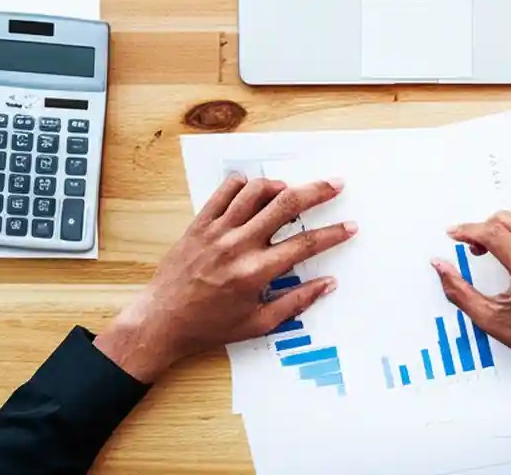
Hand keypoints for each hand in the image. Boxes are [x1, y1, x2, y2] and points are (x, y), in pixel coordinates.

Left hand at [94, 175, 354, 382]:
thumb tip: (327, 284)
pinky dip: (244, 184)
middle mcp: (237, 246)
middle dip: (316, 192)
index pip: (304, 245)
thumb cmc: (209, 327)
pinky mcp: (199, 224)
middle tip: (335, 184)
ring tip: (292, 190)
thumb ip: (296, 302)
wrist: (161, 321)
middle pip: (285, 205)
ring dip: (279, 185)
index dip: (332, 234)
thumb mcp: (258, 324)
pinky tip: (255, 190)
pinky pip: (224, 192)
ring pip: (255, 191)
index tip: (349, 226)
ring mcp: (216, 232)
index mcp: (255, 272)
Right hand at [432, 208, 510, 406]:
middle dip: (483, 228)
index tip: (454, 234)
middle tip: (474, 249)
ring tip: (496, 249)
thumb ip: (460, 292)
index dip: (468, 230)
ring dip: (504, 227)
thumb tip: (439, 264)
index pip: (494, 234)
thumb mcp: (494, 322)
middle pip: (507, 219)